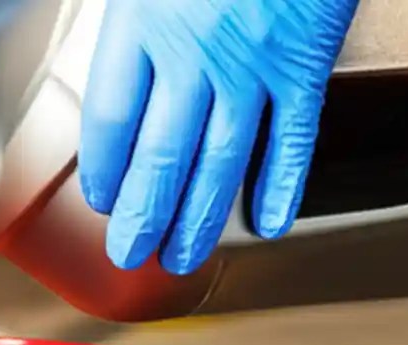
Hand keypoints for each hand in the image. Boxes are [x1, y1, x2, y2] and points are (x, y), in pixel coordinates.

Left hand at [79, 0, 358, 274]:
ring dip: (201, 219)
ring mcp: (252, 63)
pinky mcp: (305, 63)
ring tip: (184, 256)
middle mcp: (193, 52)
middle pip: (160, 157)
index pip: (111, 122)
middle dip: (143, 217)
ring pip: (222, 162)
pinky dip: (284, 184)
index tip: (102, 202)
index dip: (104, 173)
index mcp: (142, 22)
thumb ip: (124, 13)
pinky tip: (273, 219)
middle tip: (132, 257)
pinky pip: (294, 139)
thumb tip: (108, 69)